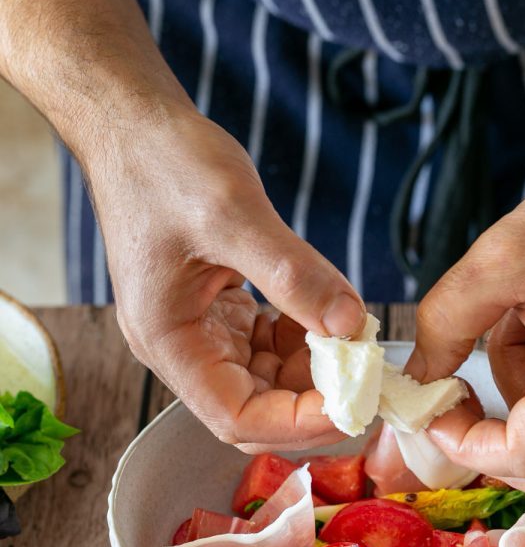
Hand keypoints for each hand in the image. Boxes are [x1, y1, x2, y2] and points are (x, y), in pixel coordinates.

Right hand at [87, 108, 365, 448]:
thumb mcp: (232, 214)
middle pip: (257, 407)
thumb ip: (294, 275)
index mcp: (170, 343)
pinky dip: (304, 337)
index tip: (353, 403)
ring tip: (353, 336)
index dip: (297, 422)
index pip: (237, 417)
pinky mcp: (219, 311)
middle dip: (314, 400)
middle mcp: (183, 349)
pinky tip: (327, 312)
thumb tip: (350, 326)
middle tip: (368, 378)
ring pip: (268, 379)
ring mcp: (201, 332)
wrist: (133, 125)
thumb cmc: (163, 163)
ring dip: (315, 368)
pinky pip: (268, 345)